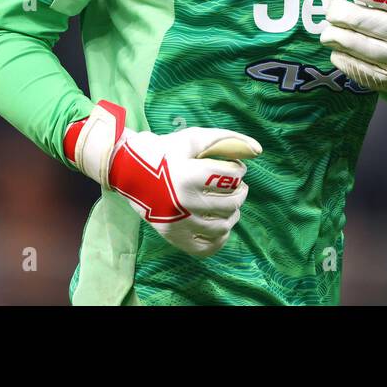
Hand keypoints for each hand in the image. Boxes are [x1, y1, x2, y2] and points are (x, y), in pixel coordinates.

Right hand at [64, 100, 261, 257]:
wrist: (127, 171)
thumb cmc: (164, 151)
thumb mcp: (193, 138)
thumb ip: (227, 140)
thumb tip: (258, 149)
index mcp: (188, 175)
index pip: (232, 176)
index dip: (239, 169)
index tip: (232, 166)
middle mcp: (183, 202)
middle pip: (231, 203)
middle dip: (239, 191)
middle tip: (233, 185)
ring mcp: (177, 223)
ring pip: (223, 226)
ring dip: (232, 213)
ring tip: (227, 202)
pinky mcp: (173, 237)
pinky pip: (207, 248)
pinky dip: (219, 238)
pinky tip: (218, 223)